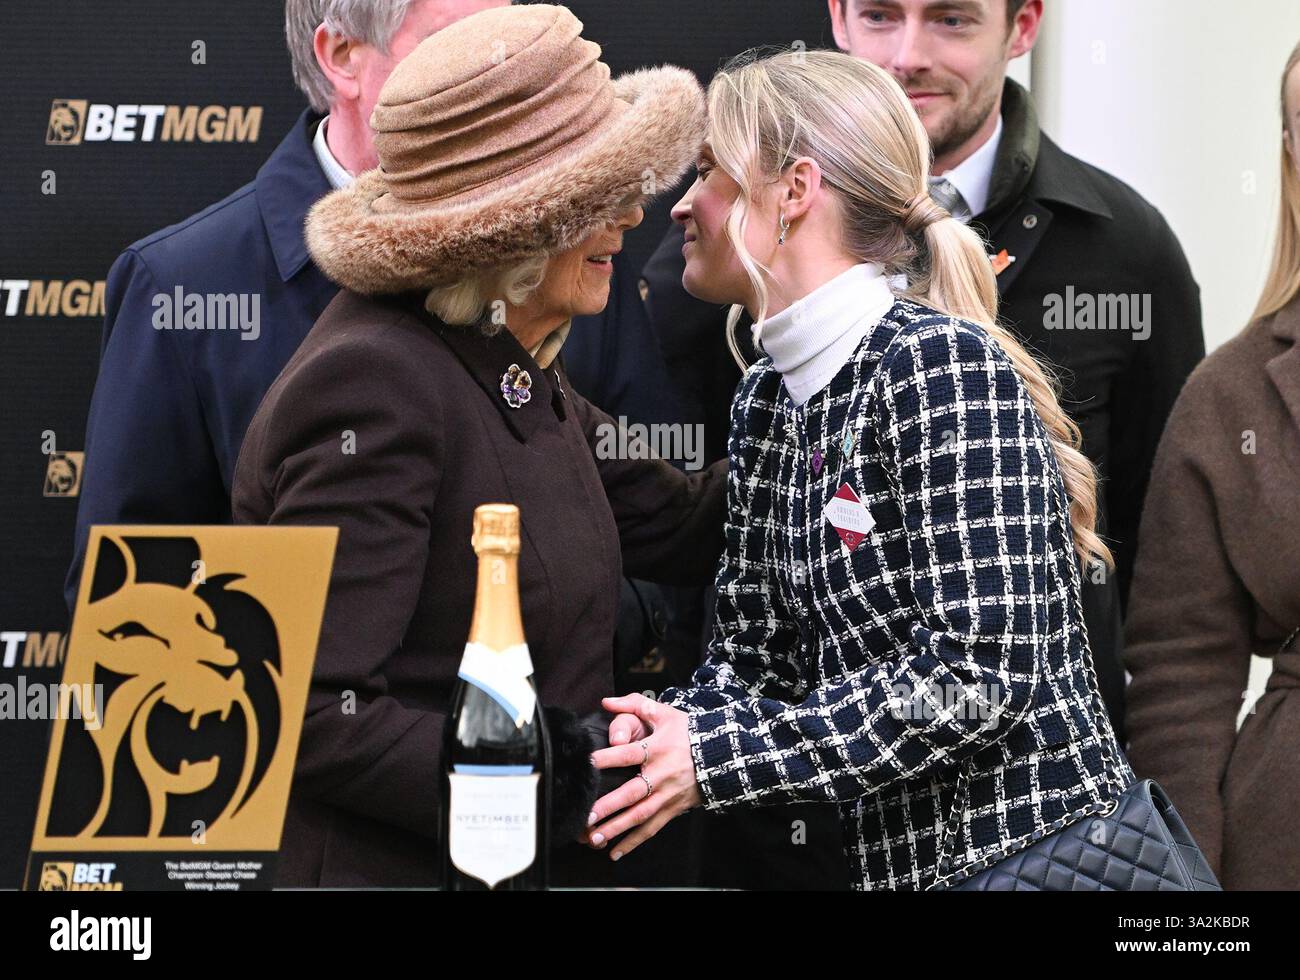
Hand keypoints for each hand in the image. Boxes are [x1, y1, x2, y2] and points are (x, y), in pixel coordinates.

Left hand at [585, 693, 701, 860]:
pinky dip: (634, 842)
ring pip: (640, 816)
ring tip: (595, 839)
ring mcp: (668, 795)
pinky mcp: (673, 809)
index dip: (607, 758)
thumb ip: (634, 704)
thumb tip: (607, 701)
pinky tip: (616, 852)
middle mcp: (661, 774)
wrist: (722, 755)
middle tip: (588, 815)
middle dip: (610, 806)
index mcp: (657, 749)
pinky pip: (651, 828)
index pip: (628, 753)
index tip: (587, 764)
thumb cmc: (689, 732)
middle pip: (632, 792)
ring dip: (617, 829)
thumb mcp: (665, 713)